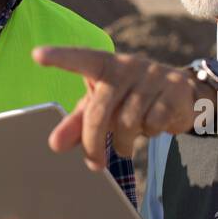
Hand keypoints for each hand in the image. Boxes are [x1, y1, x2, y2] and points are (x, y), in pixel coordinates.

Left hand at [33, 46, 202, 167]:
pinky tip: (153, 127)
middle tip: (94, 163)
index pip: (80, 58)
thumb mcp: (101, 106)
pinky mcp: (174, 90)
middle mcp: (127, 65)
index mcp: (104, 64)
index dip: (59, 57)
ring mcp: (153, 75)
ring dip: (125, 142)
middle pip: (101, 110)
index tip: (36, 55)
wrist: (181, 93)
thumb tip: (54, 144)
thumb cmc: (128, 98)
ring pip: (129, 121)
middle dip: (93, 142)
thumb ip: (77, 122)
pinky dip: (150, 133)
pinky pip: (154, 123)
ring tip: (126, 144)